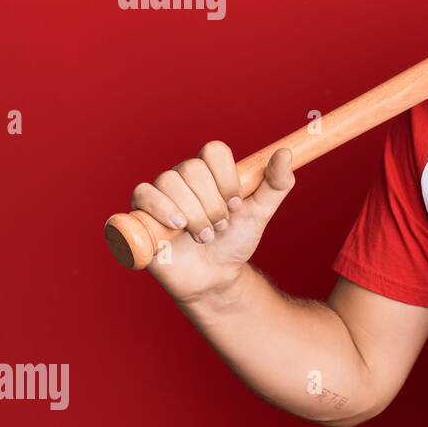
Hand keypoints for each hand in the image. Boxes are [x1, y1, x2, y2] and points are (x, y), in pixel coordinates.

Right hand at [131, 143, 296, 303]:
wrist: (214, 276)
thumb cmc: (235, 241)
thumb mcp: (261, 212)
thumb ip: (277, 183)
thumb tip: (286, 154)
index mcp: (210, 171)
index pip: (214, 150)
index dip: (226, 177)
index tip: (236, 203)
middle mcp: (183, 177)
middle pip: (192, 169)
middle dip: (212, 204)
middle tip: (221, 227)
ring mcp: (160, 194)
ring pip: (169, 182)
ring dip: (193, 214)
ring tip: (204, 236)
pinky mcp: (141, 212)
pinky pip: (143, 194)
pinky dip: (162, 210)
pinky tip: (178, 228)